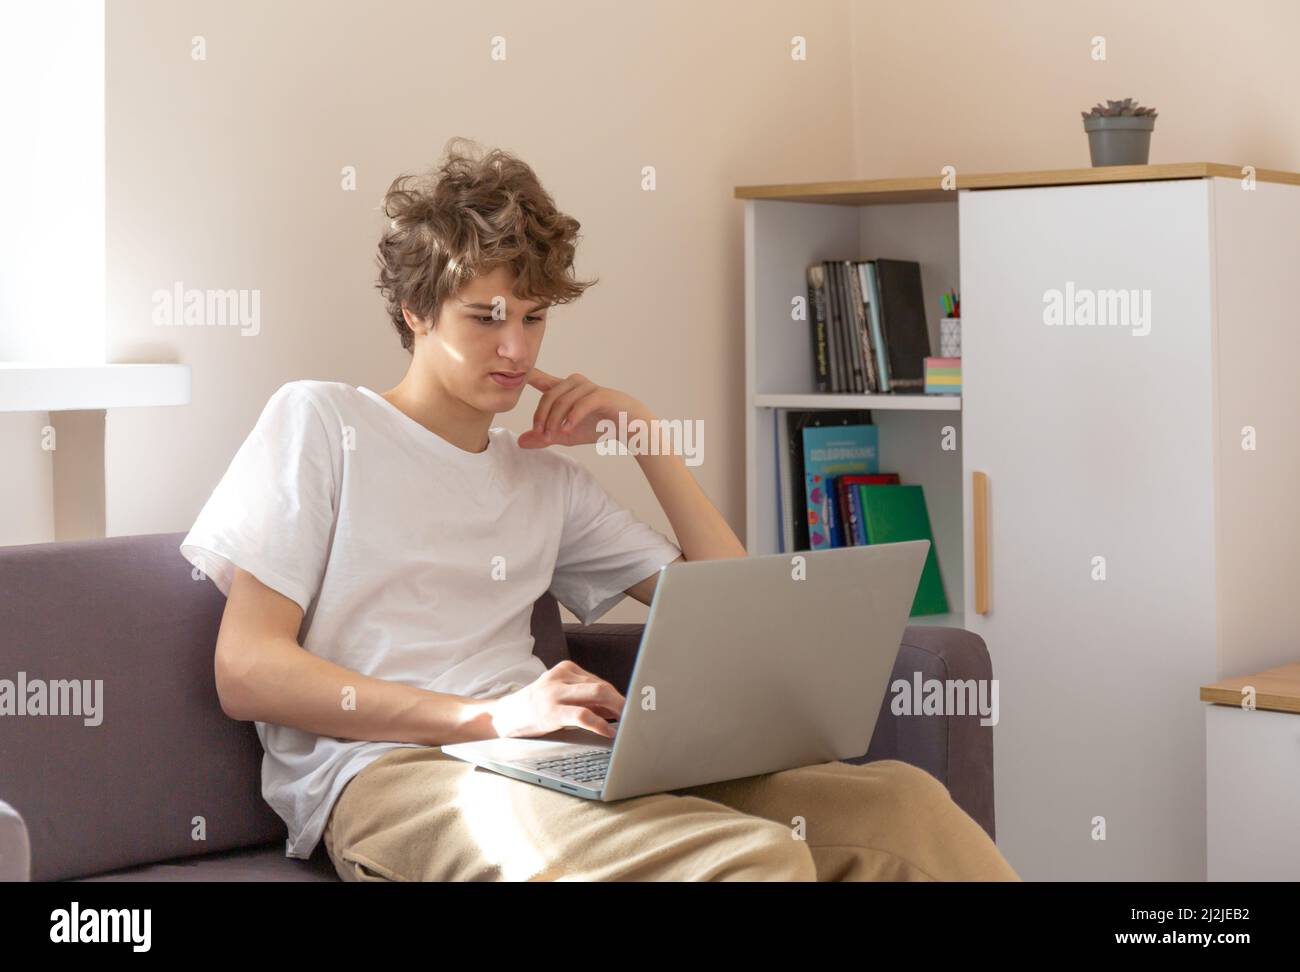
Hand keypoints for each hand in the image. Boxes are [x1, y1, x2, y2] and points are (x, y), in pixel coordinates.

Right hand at [487, 661, 625, 738]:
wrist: (504, 716)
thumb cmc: (538, 708)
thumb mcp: (562, 696)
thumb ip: (587, 699)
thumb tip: (620, 709)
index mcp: (566, 669)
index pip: (601, 682)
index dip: (620, 696)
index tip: (636, 706)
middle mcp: (561, 676)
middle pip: (602, 686)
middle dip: (623, 702)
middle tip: (637, 716)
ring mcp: (555, 692)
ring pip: (597, 696)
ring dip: (617, 711)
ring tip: (627, 723)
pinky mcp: (551, 711)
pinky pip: (582, 715)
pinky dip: (600, 724)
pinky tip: (608, 732)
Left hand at [516, 368, 647, 449]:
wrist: (630, 427)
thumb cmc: (598, 426)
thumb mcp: (566, 435)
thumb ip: (545, 437)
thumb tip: (521, 442)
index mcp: (565, 390)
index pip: (542, 380)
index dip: (528, 375)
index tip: (513, 374)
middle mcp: (575, 384)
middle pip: (549, 395)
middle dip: (542, 416)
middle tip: (540, 434)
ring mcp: (589, 388)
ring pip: (564, 400)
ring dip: (555, 419)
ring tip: (554, 436)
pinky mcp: (602, 396)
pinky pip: (582, 404)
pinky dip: (572, 417)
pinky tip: (567, 430)